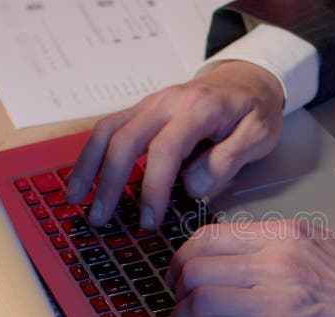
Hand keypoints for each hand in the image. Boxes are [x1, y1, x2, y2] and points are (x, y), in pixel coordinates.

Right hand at [66, 61, 284, 228]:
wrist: (249, 80)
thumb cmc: (255, 110)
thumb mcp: (258, 137)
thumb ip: (227, 161)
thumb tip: (191, 186)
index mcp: (199, 108)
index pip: (165, 150)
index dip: (153, 188)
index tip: (148, 219)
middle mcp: (168, 101)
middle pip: (125, 139)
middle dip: (109, 182)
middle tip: (101, 218)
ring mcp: (152, 103)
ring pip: (107, 130)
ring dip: (88, 166)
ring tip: (75, 199)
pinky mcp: (143, 110)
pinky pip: (110, 128)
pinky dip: (92, 153)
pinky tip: (84, 177)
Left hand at [163, 220, 334, 316]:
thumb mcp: (329, 247)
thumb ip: (284, 247)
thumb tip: (244, 258)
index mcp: (288, 236)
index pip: (211, 236)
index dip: (182, 257)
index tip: (177, 274)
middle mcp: (278, 262)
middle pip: (197, 268)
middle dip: (173, 290)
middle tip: (173, 305)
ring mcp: (279, 301)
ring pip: (200, 302)